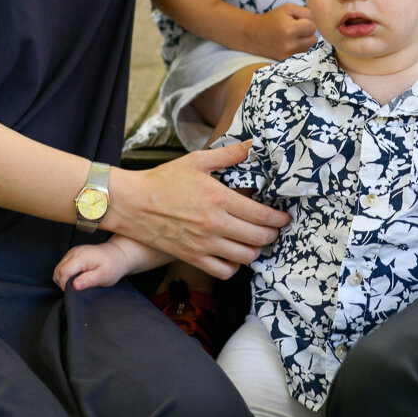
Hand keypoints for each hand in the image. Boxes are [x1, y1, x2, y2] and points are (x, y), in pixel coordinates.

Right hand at [54, 242, 127, 291]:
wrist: (118, 254)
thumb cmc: (113, 266)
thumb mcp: (104, 276)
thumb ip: (88, 280)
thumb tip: (74, 286)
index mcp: (81, 257)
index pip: (63, 272)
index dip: (65, 285)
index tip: (74, 291)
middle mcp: (74, 252)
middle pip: (58, 271)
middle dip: (63, 283)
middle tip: (78, 288)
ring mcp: (73, 252)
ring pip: (59, 269)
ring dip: (64, 279)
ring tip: (78, 282)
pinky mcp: (73, 254)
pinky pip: (62, 266)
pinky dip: (66, 274)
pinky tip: (77, 277)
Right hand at [116, 141, 288, 279]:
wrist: (132, 203)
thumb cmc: (164, 180)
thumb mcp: (197, 161)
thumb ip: (228, 155)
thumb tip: (252, 145)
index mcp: (219, 199)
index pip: (261, 215)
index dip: (279, 219)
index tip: (285, 217)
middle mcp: (215, 224)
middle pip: (258, 238)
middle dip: (272, 234)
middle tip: (275, 229)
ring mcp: (203, 244)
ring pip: (245, 257)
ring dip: (256, 251)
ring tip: (257, 242)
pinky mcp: (192, 257)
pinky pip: (224, 271)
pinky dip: (234, 266)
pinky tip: (234, 255)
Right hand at [245, 4, 316, 59]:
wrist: (254, 35)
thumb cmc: (273, 19)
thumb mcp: (288, 8)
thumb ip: (307, 11)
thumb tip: (321, 19)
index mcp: (289, 30)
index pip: (313, 26)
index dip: (307, 21)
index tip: (297, 20)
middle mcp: (289, 45)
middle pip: (314, 38)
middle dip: (307, 32)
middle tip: (295, 28)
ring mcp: (288, 55)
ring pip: (310, 47)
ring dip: (305, 41)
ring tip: (292, 36)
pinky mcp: (287, 61)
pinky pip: (304, 53)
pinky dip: (300, 48)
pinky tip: (291, 43)